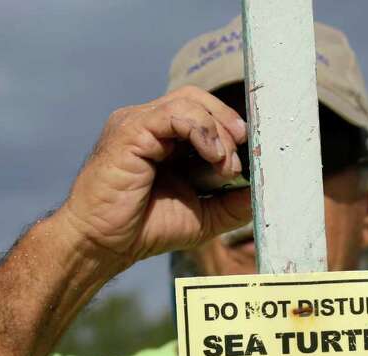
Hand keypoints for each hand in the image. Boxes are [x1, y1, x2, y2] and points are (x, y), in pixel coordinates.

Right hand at [57, 86, 251, 273]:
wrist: (103, 244)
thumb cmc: (144, 230)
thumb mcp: (203, 217)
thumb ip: (233, 204)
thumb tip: (265, 191)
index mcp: (165, 139)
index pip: (204, 113)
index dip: (230, 129)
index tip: (248, 158)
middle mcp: (150, 124)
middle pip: (199, 100)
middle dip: (228, 126)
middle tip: (236, 164)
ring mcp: (137, 123)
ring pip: (189, 101)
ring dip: (217, 131)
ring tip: (223, 165)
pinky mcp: (129, 129)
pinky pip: (173, 113)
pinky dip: (200, 129)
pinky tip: (210, 154)